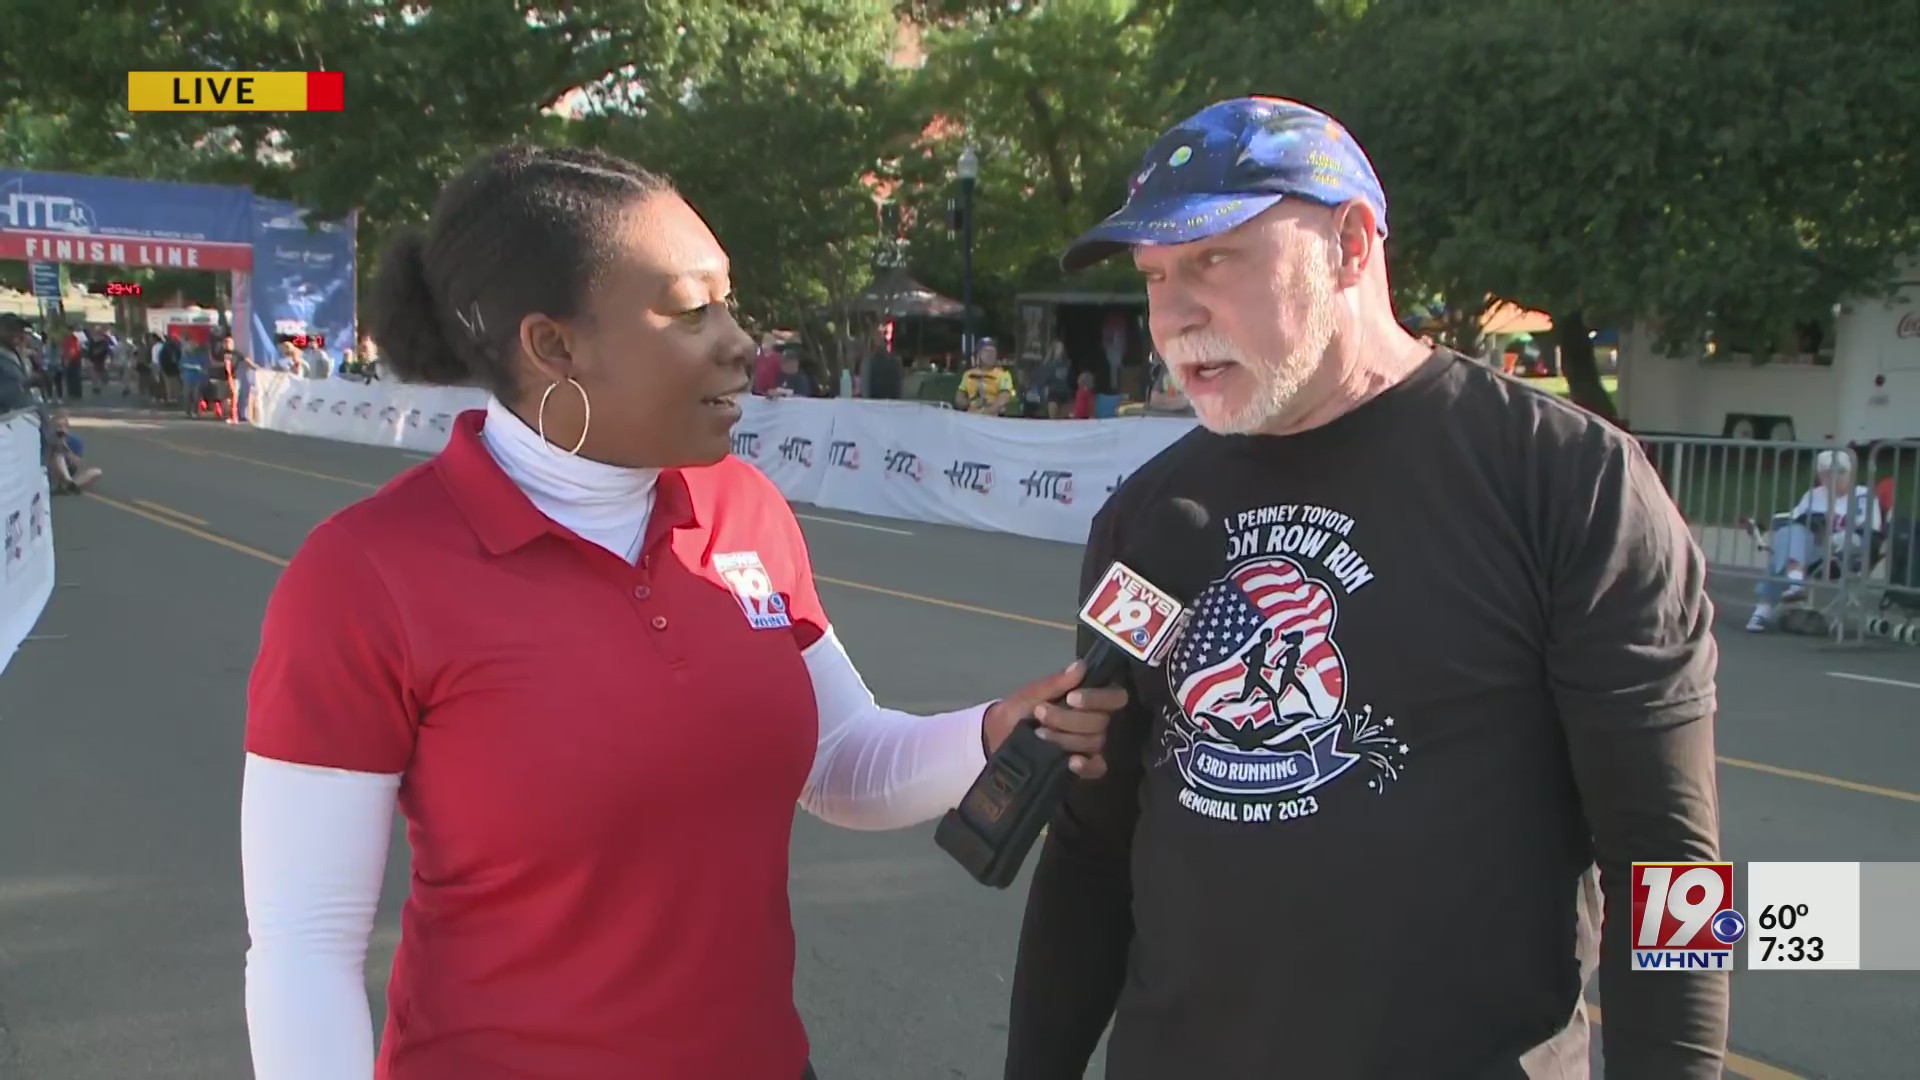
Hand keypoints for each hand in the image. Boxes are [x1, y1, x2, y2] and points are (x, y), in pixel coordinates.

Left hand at [981, 660, 1128, 778]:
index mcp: (1089, 699)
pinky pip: (1097, 768)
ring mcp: (1091, 746)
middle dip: (1068, 719)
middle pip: (1101, 722)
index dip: (1097, 698)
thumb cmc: (1019, 710)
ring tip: (1039, 734)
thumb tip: (1081, 666)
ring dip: (1065, 738)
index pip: (1115, 697)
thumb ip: (1057, 682)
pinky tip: (1071, 761)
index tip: (1071, 698)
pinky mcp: (1084, 768)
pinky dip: (1086, 766)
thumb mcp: (1033, 693)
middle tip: (1040, 714)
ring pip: (1095, 743)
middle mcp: (1096, 721)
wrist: (998, 738)